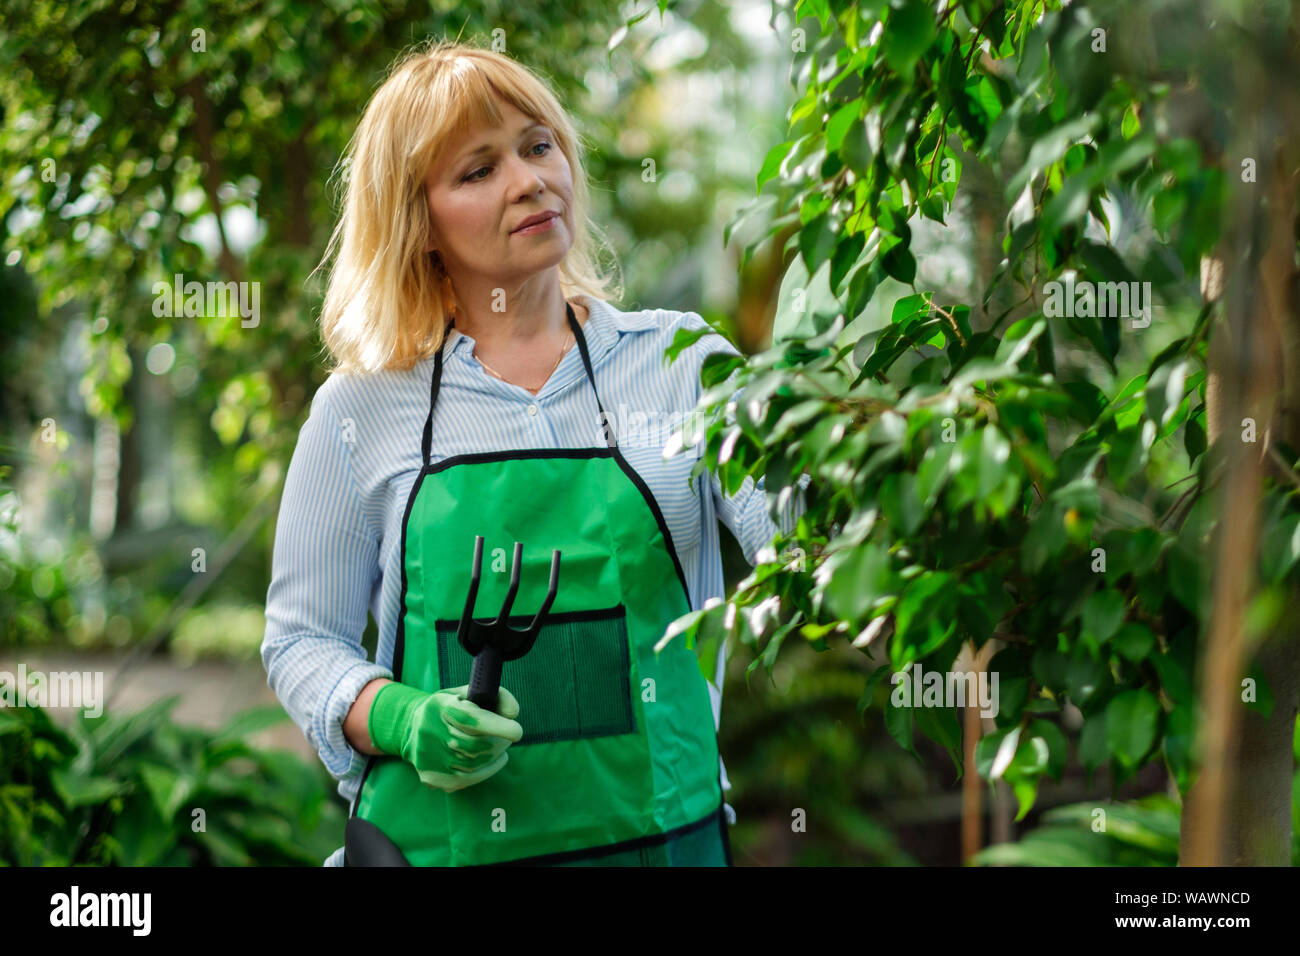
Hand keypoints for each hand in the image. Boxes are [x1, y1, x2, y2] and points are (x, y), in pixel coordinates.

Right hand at [369, 682, 522, 792]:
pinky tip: (495, 758)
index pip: (471, 719)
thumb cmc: (449, 707)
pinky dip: (488, 769)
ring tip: (500, 744)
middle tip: (510, 734)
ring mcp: (430, 758)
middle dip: (500, 741)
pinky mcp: (432, 777)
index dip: (497, 726)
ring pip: (475, 764)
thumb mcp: (466, 693)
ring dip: (495, 754)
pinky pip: (469, 779)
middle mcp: (431, 733)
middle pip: (476, 745)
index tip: (517, 731)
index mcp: (440, 707)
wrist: (412, 728)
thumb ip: (493, 696)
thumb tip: (513, 712)